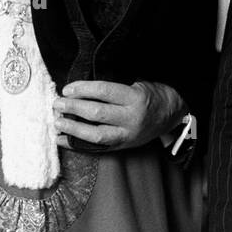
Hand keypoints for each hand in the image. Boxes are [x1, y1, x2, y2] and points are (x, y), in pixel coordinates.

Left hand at [53, 81, 186, 151]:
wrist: (173, 114)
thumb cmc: (154, 95)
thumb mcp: (139, 84)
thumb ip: (115, 89)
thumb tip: (82, 89)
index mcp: (136, 98)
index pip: (104, 92)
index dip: (83, 89)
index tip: (68, 88)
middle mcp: (132, 118)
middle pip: (97, 113)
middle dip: (73, 108)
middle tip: (58, 103)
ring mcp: (128, 135)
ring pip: (96, 135)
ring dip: (73, 128)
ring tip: (58, 122)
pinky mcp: (124, 146)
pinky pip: (97, 147)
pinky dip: (77, 144)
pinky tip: (63, 140)